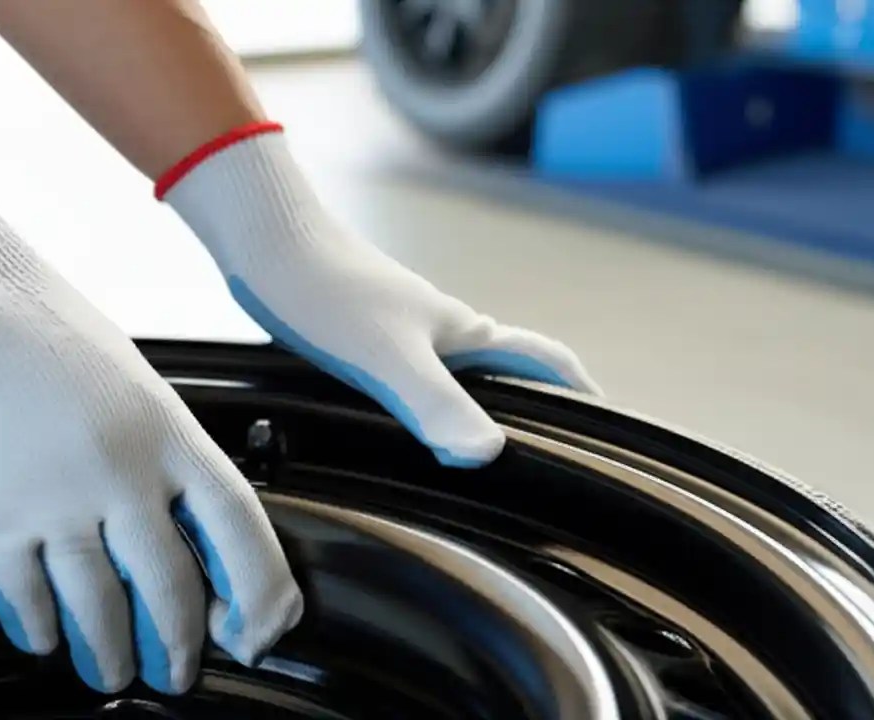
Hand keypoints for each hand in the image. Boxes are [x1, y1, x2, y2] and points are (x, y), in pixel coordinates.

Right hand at [0, 141, 301, 694]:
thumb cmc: (35, 317)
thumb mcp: (127, 376)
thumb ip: (153, 445)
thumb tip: (167, 507)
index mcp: (167, 431)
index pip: (238, 526)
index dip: (259, 588)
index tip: (262, 626)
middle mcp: (121, 473)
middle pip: (169, 585)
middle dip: (178, 644)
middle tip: (178, 675)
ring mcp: (55, 499)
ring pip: (98, 607)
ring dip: (109, 653)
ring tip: (113, 676)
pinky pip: (23, 595)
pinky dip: (38, 627)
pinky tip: (44, 641)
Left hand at [162, 127, 602, 466]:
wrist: (265, 241)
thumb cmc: (326, 289)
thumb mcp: (388, 358)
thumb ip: (438, 405)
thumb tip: (489, 454)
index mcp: (465, 332)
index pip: (543, 359)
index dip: (579, 391)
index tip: (608, 426)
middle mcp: (443, 330)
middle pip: (509, 370)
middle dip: (537, 408)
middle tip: (552, 454)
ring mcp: (406, 331)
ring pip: (461, 376)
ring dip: (481, 410)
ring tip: (484, 455)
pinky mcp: (367, 337)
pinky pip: (415, 378)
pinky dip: (429, 407)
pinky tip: (404, 431)